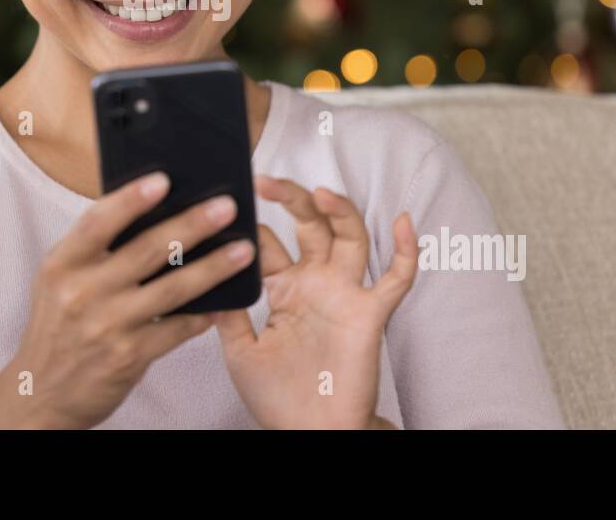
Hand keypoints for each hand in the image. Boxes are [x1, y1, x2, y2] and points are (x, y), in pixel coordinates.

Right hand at [0, 171, 254, 428]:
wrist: (43, 391)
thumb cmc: (59, 325)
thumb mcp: (60, 280)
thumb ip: (94, 249)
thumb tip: (150, 212)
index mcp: (63, 264)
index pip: (98, 221)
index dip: (131, 199)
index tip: (164, 180)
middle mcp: (82, 292)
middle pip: (146, 250)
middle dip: (192, 225)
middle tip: (226, 207)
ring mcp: (107, 325)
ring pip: (171, 289)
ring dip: (213, 267)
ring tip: (243, 250)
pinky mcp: (128, 356)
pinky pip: (176, 329)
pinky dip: (202, 315)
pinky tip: (224, 303)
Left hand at [209, 174, 417, 429]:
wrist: (310, 434)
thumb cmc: (278, 397)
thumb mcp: (239, 351)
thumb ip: (228, 313)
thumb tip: (209, 277)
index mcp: (283, 289)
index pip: (268, 242)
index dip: (251, 222)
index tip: (230, 201)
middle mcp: (315, 283)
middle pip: (309, 226)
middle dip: (291, 199)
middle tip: (265, 181)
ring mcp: (344, 295)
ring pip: (349, 237)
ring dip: (339, 211)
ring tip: (320, 192)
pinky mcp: (369, 314)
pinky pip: (396, 279)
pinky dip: (406, 251)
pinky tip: (403, 222)